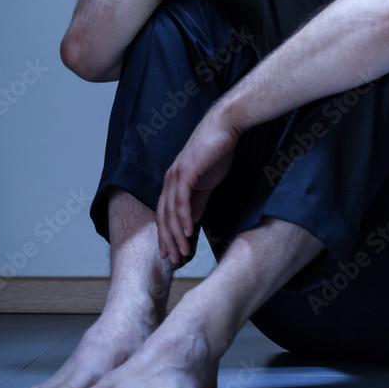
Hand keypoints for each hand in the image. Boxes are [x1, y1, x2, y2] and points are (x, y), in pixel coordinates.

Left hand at [156, 109, 239, 263]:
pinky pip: (181, 200)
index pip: (165, 214)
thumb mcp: (206, 182)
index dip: (166, 235)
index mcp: (173, 182)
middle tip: (173, 260)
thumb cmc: (217, 152)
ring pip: (171, 211)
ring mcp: (176, 175)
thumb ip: (198, 201)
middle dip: (167, 240)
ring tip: (183, 252)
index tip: (169, 254)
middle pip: (163, 216)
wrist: (225, 127)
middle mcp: (170, 179)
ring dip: (176, 234)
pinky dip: (184, 218)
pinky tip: (189, 232)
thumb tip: (192, 220)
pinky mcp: (186, 171)